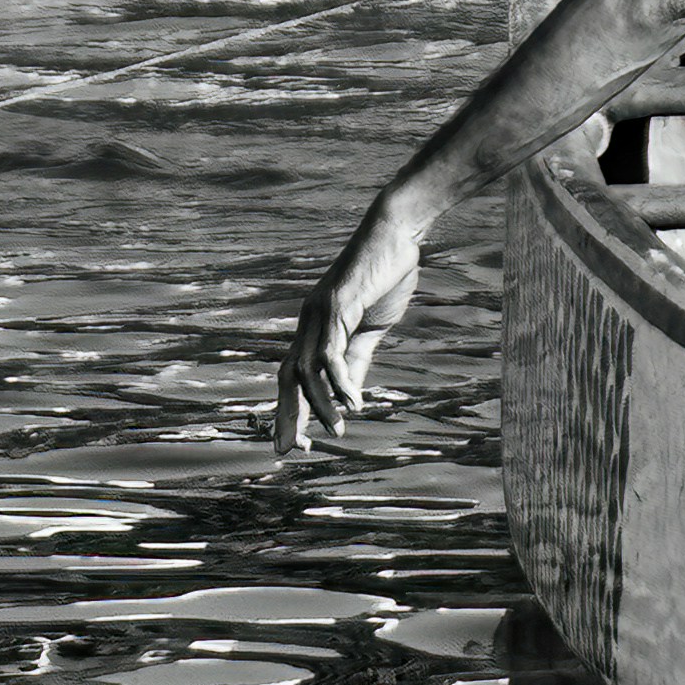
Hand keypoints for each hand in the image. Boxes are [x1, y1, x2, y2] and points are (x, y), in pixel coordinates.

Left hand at [278, 203, 425, 448]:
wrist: (396, 234)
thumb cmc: (384, 275)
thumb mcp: (370, 328)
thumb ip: (357, 360)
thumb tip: (350, 398)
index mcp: (315, 327)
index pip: (295, 375)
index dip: (293, 409)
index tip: (299, 442)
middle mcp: (309, 321)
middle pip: (288, 376)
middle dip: (288, 415)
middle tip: (290, 450)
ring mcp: (320, 312)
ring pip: (308, 369)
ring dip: (320, 404)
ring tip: (337, 432)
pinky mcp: (338, 304)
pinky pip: (333, 351)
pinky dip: (341, 379)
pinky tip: (354, 401)